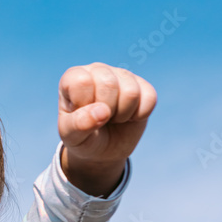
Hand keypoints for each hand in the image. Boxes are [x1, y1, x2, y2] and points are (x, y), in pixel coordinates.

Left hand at [57, 63, 156, 196]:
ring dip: (123, 114)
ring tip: (112, 118)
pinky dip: (139, 115)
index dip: (84, 105)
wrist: (102, 151)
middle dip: (105, 112)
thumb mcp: (71, 136)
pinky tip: (128, 116)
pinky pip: (150, 98)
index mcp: (73, 77)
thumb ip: (78, 124)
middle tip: (99, 119)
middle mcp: (97, 70)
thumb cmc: (82, 138)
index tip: (81, 115)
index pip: (82, 82)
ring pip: (131, 92)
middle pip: (109, 84)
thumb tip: (102, 111)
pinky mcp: (142, 85)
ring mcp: (121, 75)